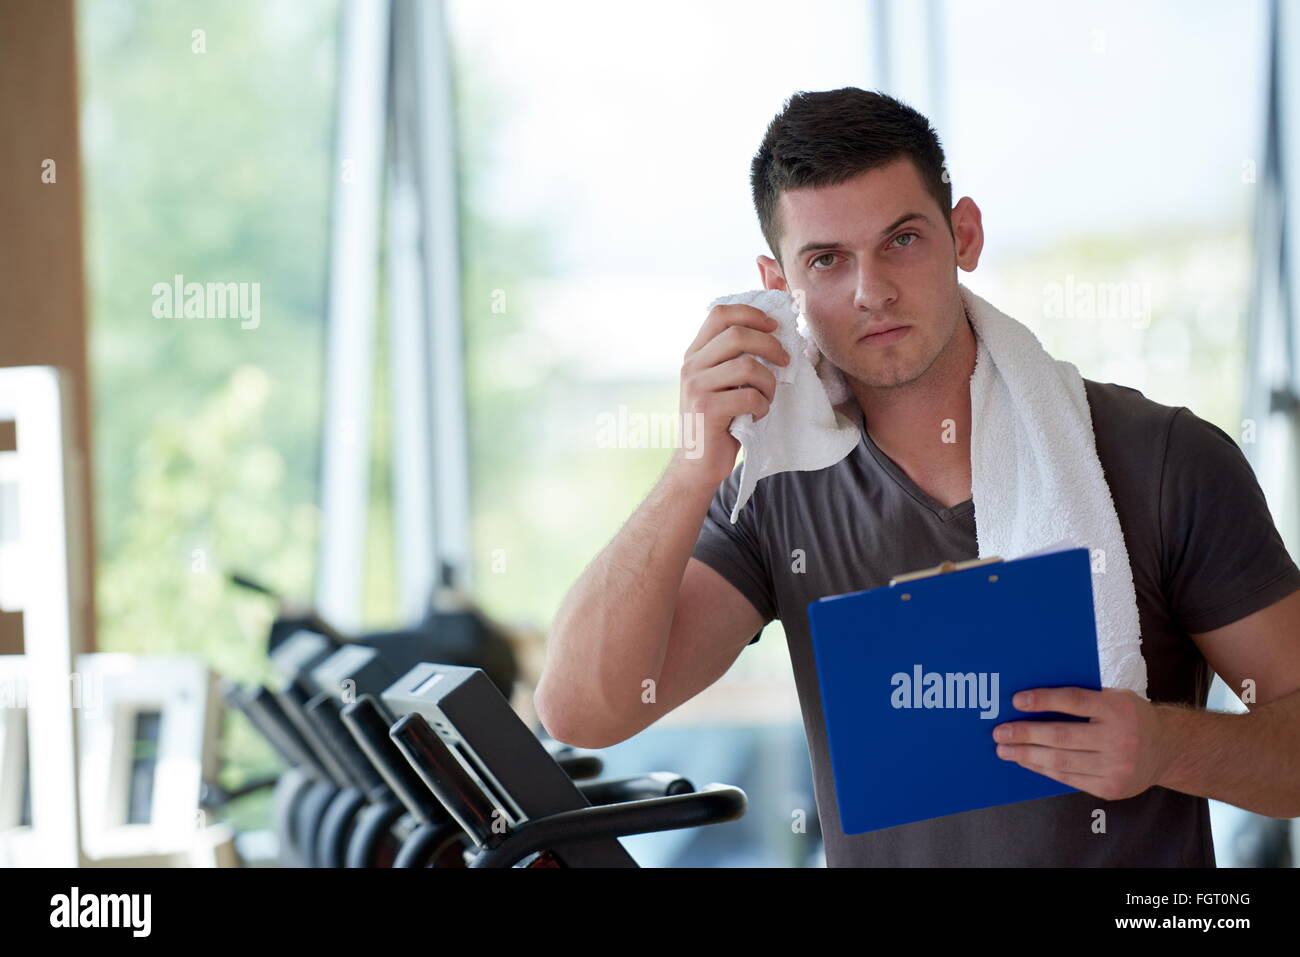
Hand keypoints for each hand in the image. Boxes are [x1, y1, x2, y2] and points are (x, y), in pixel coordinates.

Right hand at [670, 303, 790, 488]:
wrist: (697, 463)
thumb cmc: (719, 421)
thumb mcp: (720, 383)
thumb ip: (733, 358)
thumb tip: (775, 333)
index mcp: (695, 353)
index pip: (720, 313)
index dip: (752, 314)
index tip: (775, 327)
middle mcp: (691, 365)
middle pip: (737, 334)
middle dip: (770, 345)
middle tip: (785, 361)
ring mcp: (696, 386)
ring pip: (747, 366)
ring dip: (769, 382)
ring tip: (767, 397)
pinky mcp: (706, 409)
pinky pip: (749, 396)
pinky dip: (763, 405)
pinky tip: (758, 414)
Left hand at [992, 686, 1171, 800]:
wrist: (1167, 750)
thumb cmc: (1129, 717)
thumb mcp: (1114, 698)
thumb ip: (1082, 698)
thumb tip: (1031, 700)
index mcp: (1118, 708)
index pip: (1074, 701)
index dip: (1043, 700)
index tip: (1016, 701)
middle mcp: (1119, 739)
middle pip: (1061, 736)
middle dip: (1025, 734)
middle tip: (999, 732)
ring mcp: (1116, 767)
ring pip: (1061, 761)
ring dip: (1027, 755)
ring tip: (1005, 750)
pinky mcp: (1110, 788)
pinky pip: (1068, 779)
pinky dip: (1044, 770)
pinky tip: (1027, 762)